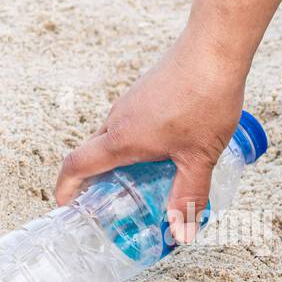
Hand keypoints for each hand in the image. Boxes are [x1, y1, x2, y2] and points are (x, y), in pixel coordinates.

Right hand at [55, 29, 248, 243]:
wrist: (215, 47)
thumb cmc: (204, 98)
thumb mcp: (199, 157)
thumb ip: (188, 196)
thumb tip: (181, 234)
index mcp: (122, 138)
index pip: (76, 165)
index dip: (66, 188)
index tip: (66, 206)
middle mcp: (119, 118)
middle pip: (94, 153)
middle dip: (96, 181)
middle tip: (111, 205)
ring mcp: (132, 102)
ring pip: (115, 137)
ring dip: (119, 161)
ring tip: (142, 182)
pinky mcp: (147, 91)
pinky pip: (131, 123)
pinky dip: (136, 142)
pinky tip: (165, 150)